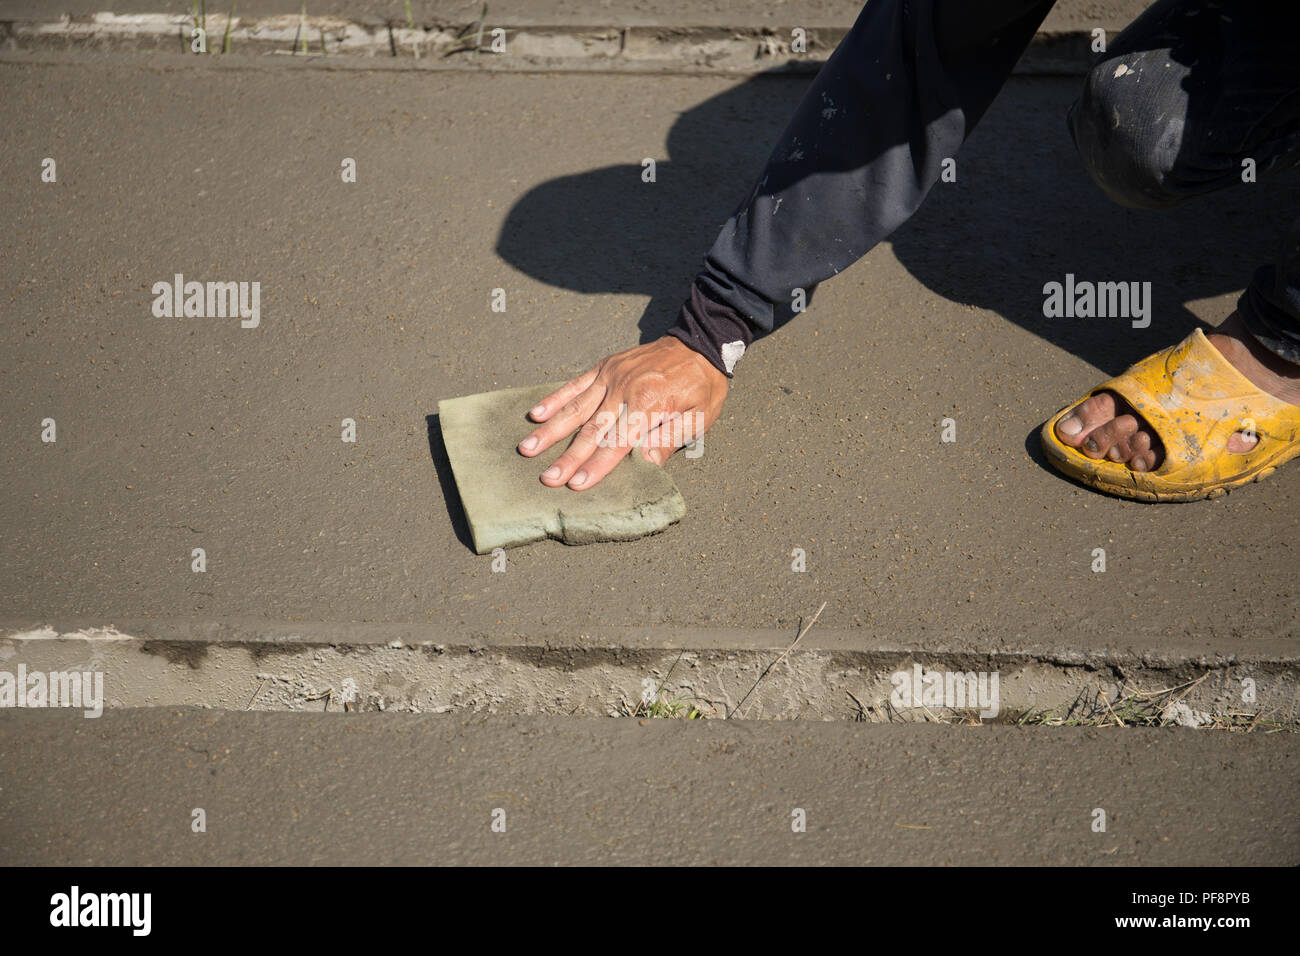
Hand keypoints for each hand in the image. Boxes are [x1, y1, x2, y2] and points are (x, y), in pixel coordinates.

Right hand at [517, 336, 728, 489]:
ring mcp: (611, 376)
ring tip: (527, 448)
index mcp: (650, 405)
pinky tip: (535, 414)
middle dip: (568, 456)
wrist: (699, 344)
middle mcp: (625, 389)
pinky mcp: (605, 367)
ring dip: (551, 430)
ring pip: (576, 407)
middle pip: (591, 430)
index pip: (618, 443)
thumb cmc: (701, 387)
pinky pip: (576, 384)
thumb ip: (669, 440)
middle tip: (547, 478)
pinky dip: (555, 399)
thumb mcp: (699, 418)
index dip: (597, 465)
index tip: (576, 484)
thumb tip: (646, 464)